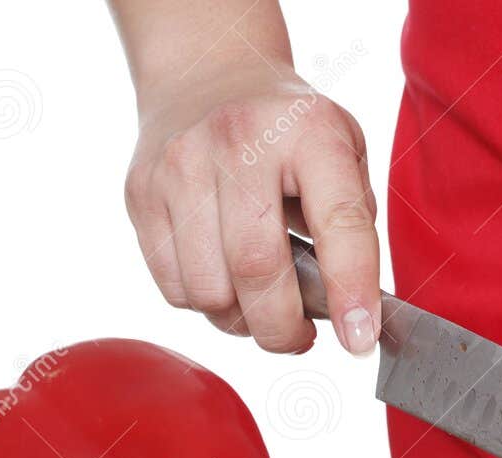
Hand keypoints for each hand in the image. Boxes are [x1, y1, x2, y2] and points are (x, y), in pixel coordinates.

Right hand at [122, 63, 379, 354]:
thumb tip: (355, 310)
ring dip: (242, 322)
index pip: (339, 223)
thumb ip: (356, 225)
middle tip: (301, 340)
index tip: (360, 340)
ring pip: (209, 292)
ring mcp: (179, 167)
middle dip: (284, 330)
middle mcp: (238, 144)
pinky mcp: (141, 194)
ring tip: (262, 303)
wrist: (207, 73)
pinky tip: (226, 280)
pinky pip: (174, 287)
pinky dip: (207, 305)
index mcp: (309, 135)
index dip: (351, 290)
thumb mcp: (346, 153)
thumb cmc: (291, 132)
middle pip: (257, 270)